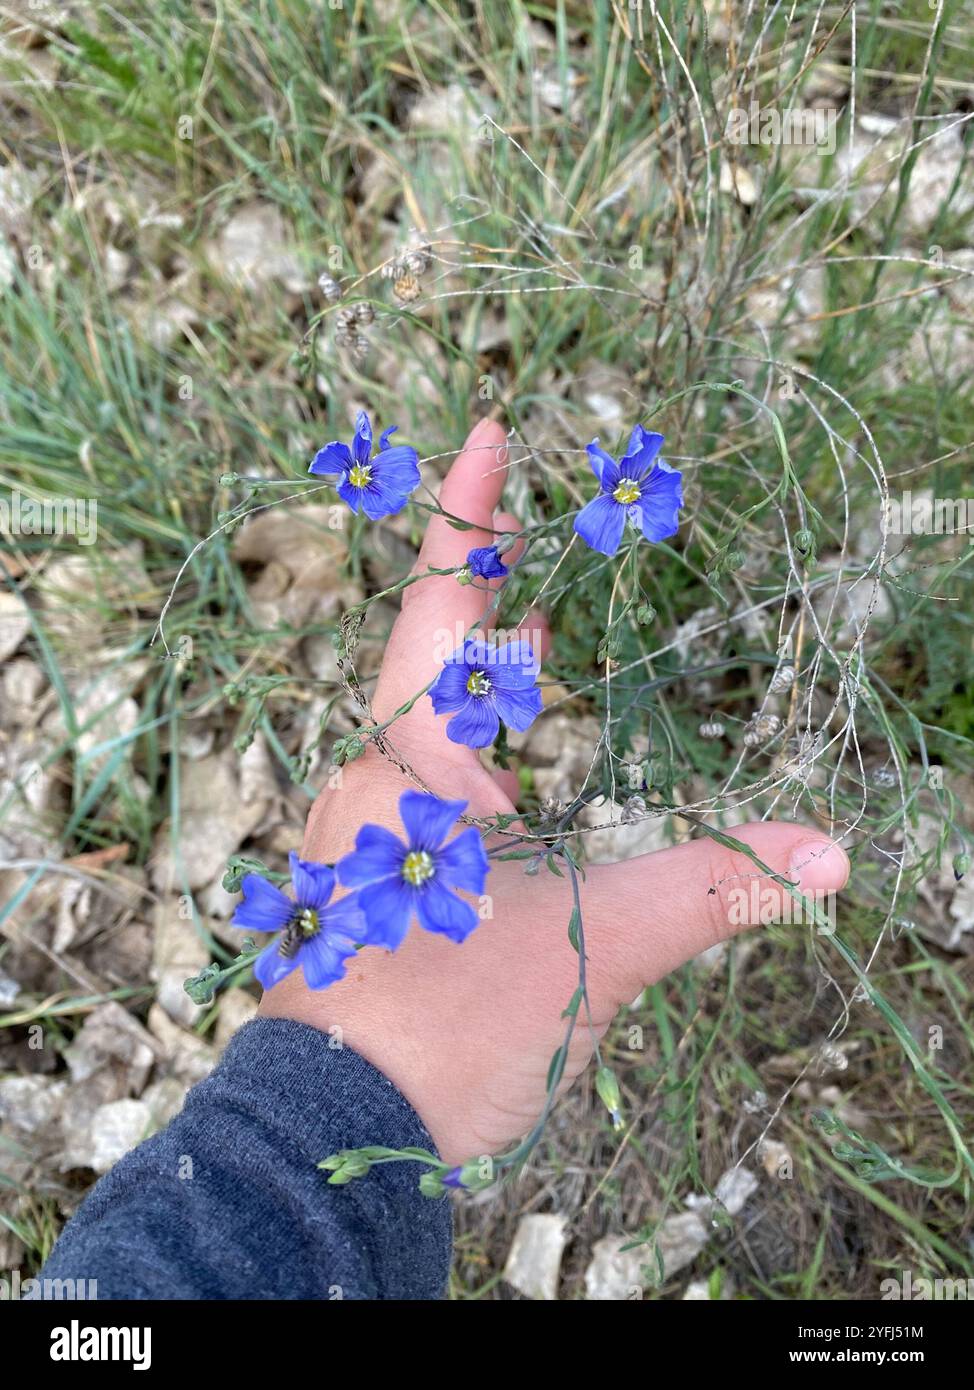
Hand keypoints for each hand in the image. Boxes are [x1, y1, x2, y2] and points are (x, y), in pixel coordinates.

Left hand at [259, 418, 849, 1163]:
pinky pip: (433, 782)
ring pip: (435, 722)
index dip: (467, 515)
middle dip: (490, 585)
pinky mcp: (386, 884)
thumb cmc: (443, 1020)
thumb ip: (710, 886)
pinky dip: (481, 748)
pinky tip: (520, 768)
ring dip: (491, 672)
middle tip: (538, 529)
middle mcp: (383, 776)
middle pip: (437, 651)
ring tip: (542, 626)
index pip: (440, 605)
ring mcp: (378, 832)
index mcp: (415, 755)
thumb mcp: (594, 944)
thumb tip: (826, 855)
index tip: (487, 433)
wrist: (339, 1131)